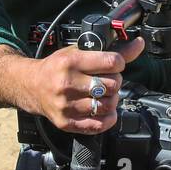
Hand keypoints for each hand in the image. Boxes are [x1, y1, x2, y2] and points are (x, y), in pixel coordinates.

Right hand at [30, 37, 144, 134]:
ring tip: (104, 95)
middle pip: (112, 86)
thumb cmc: (57, 67)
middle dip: (116, 82)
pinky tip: (103, 110)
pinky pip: (98, 125)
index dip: (118, 63)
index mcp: (70, 62)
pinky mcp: (66, 122)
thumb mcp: (80, 52)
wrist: (31, 85)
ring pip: (107, 106)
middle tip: (108, 80)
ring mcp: (66, 105)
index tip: (113, 64)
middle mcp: (67, 83)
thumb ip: (111, 51)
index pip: (112, 62)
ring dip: (111, 100)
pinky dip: (107, 118)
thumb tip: (139, 44)